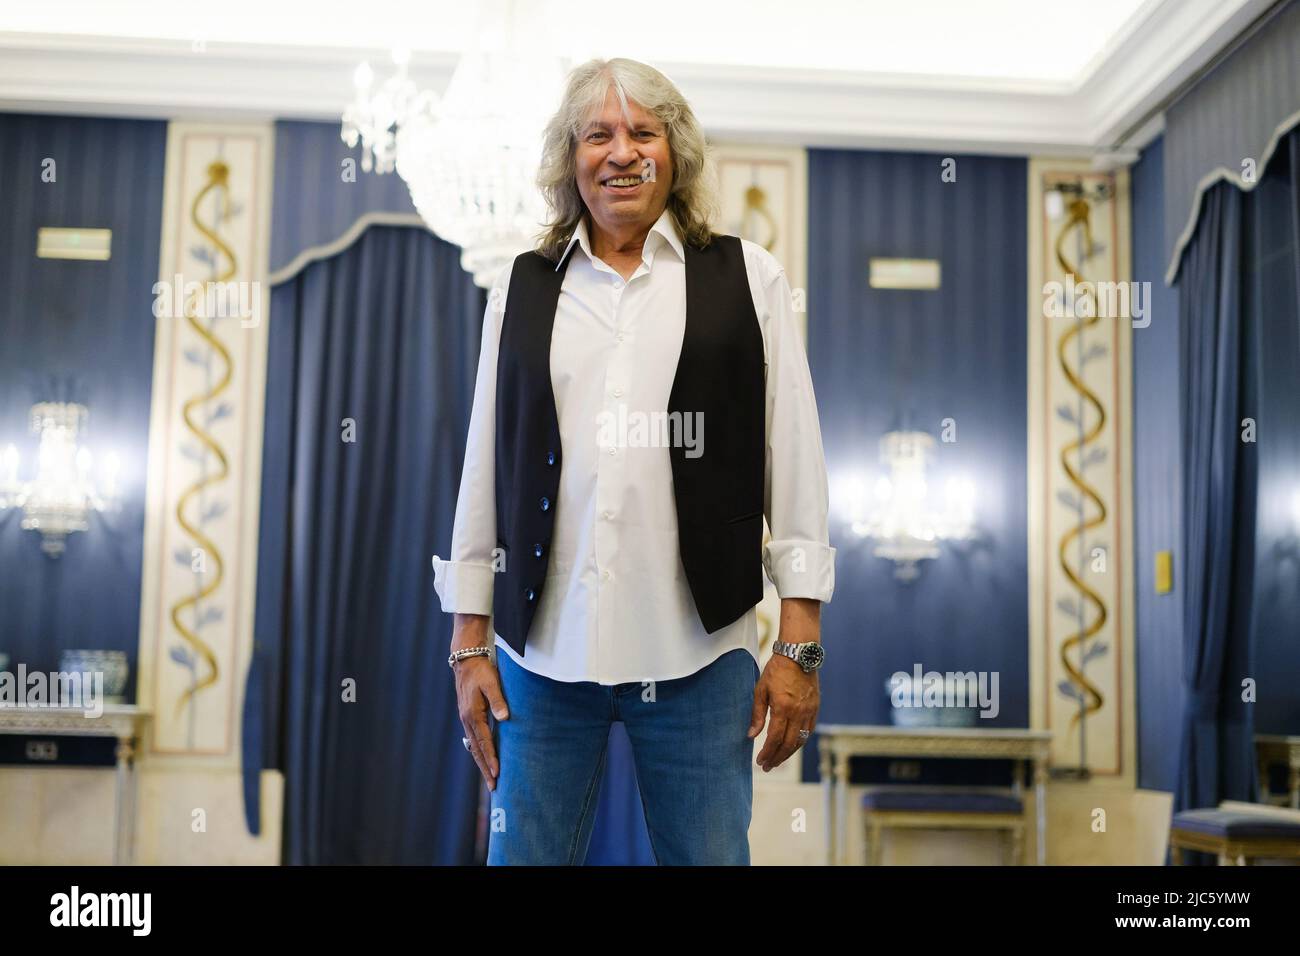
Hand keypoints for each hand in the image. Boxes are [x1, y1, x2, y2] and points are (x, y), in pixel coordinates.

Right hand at [451, 614, 508, 790]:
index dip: (491, 759)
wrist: (465, 659)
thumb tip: (505, 718)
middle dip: (486, 769)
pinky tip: (483, 758)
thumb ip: (498, 700)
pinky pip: (474, 739)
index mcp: (473, 714)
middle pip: (477, 750)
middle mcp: (467, 720)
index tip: (497, 774)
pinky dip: (479, 751)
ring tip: (490, 778)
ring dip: (482, 762)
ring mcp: (466, 719)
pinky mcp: (468, 716)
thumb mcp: (491, 682)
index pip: (484, 742)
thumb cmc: (481, 671)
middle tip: (493, 787)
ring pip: (474, 746)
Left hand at [747, 598, 820, 771]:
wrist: (798, 654)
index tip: (760, 761)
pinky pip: (809, 731)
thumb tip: (751, 735)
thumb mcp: (760, 689)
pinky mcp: (816, 708)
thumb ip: (757, 714)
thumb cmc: (776, 670)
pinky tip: (791, 746)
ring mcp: (809, 711)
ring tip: (778, 759)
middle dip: (778, 758)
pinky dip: (800, 741)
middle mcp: (799, 712)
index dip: (768, 753)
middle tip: (768, 766)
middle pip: (789, 744)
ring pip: (801, 740)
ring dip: (789, 753)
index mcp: (783, 708)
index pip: (775, 738)